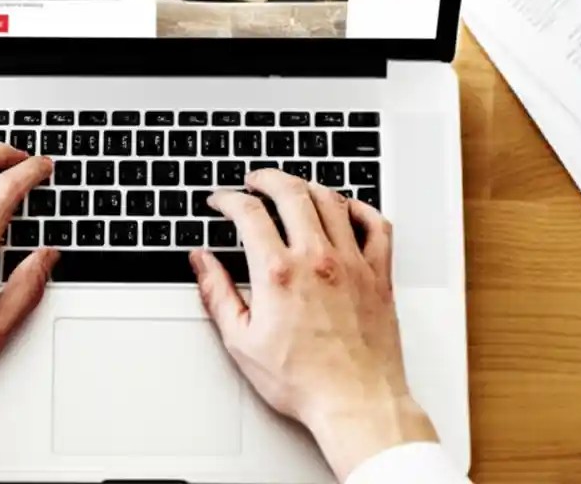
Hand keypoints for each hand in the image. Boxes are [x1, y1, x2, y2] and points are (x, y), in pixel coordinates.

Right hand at [191, 170, 437, 480]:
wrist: (355, 403)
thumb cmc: (303, 381)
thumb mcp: (241, 341)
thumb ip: (217, 294)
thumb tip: (201, 263)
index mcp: (278, 273)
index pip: (249, 213)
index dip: (229, 199)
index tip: (222, 200)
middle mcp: (316, 259)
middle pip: (291, 192)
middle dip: (267, 178)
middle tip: (255, 179)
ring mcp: (352, 263)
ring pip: (331, 200)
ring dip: (307, 186)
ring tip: (293, 188)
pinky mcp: (378, 275)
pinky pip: (376, 225)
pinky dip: (359, 208)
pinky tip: (346, 208)